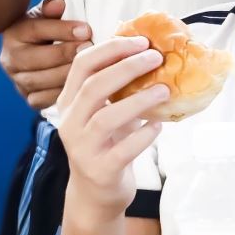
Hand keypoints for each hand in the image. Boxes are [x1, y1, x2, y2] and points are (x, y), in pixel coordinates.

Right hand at [0, 0, 90, 109]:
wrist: (48, 53)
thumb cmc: (55, 28)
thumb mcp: (53, 13)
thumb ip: (54, 6)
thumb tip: (58, 4)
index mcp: (14, 33)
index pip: (35, 29)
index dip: (61, 30)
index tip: (86, 29)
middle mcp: (10, 59)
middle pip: (35, 58)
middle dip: (65, 53)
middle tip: (90, 48)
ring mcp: (18, 81)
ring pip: (40, 81)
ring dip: (67, 74)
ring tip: (91, 65)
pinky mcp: (30, 98)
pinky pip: (45, 99)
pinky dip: (64, 93)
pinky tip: (83, 84)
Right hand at [55, 36, 164, 220]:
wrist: (95, 193)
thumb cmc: (106, 145)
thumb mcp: (106, 113)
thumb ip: (118, 89)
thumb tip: (151, 54)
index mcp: (70, 103)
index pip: (82, 66)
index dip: (110, 49)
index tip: (140, 41)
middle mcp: (70, 123)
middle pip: (93, 86)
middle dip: (126, 67)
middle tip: (156, 57)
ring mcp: (83, 148)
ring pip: (106, 118)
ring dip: (138, 100)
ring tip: (164, 89)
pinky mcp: (100, 169)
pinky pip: (123, 149)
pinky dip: (143, 135)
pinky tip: (158, 125)